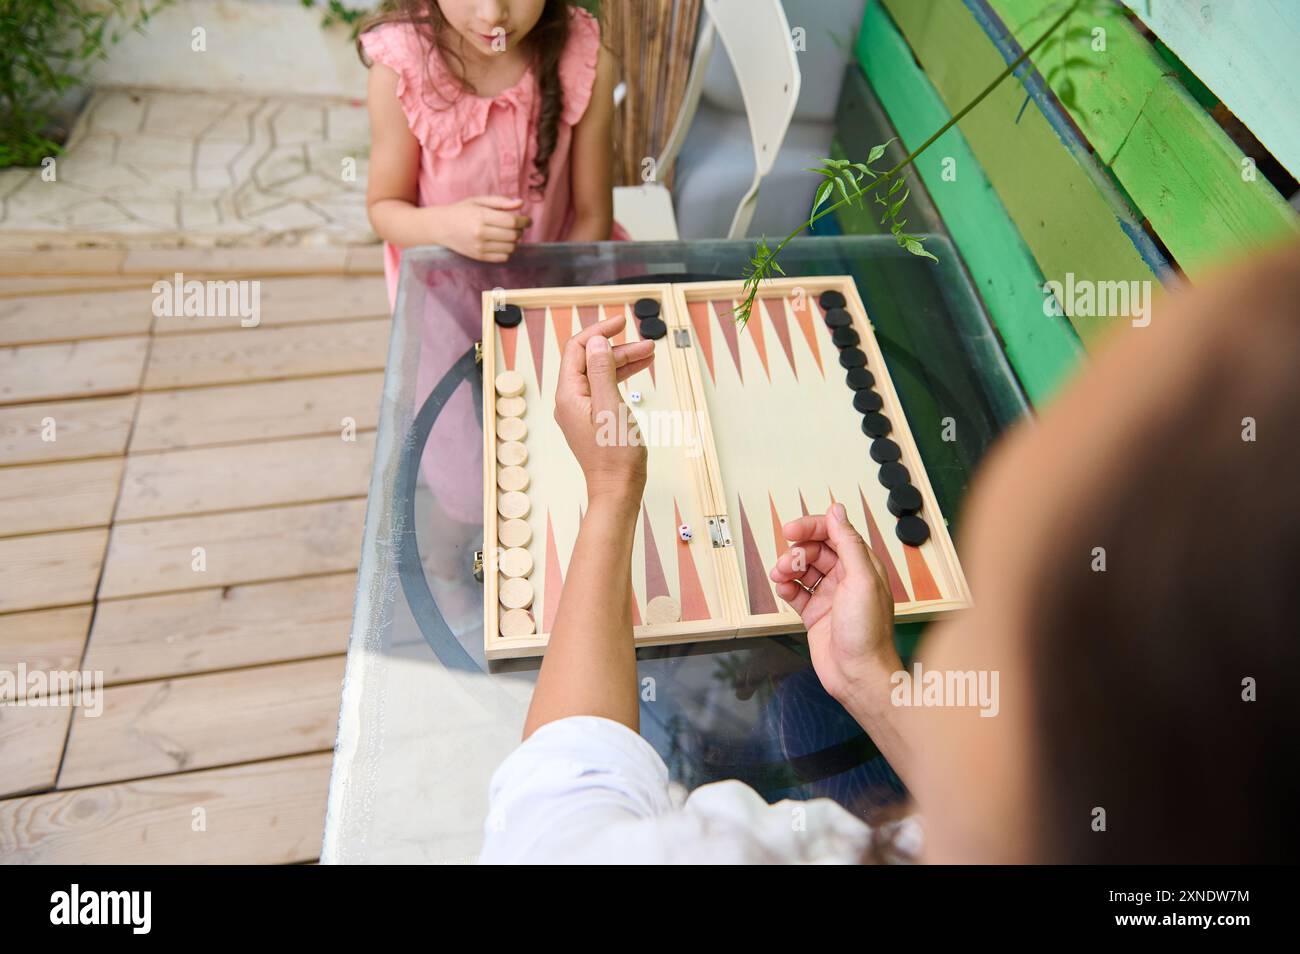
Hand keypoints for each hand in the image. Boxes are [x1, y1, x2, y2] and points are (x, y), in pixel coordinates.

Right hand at [434, 195, 530, 261]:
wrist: (440, 226)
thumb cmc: (461, 211)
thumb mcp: (479, 201)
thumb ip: (500, 202)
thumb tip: (520, 203)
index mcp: (481, 216)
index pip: (512, 221)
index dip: (524, 221)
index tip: (527, 220)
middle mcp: (480, 232)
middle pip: (513, 235)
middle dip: (520, 230)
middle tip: (518, 226)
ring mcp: (479, 246)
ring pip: (510, 247)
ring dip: (514, 241)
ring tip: (508, 234)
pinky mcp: (479, 256)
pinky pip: (503, 257)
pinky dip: (507, 250)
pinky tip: (501, 243)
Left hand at [554, 315, 655, 506]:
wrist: (617, 489)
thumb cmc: (615, 455)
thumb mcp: (611, 406)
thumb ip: (602, 371)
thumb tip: (596, 342)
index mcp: (569, 394)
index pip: (577, 349)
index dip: (598, 331)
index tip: (621, 321)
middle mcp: (570, 400)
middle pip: (591, 360)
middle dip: (619, 348)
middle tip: (648, 344)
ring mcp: (581, 410)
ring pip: (600, 373)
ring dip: (624, 361)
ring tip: (650, 354)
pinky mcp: (594, 419)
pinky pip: (605, 388)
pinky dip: (622, 377)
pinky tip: (641, 371)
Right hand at [769, 504, 898, 703]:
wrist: (858, 675)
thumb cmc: (867, 632)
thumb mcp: (861, 579)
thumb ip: (848, 542)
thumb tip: (837, 510)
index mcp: (862, 565)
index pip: (834, 533)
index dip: (811, 527)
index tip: (790, 530)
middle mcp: (846, 578)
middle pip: (815, 550)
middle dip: (797, 552)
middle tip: (786, 563)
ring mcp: (829, 596)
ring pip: (803, 569)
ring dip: (788, 568)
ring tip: (781, 577)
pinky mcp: (815, 613)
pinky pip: (796, 592)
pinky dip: (786, 588)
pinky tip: (784, 590)